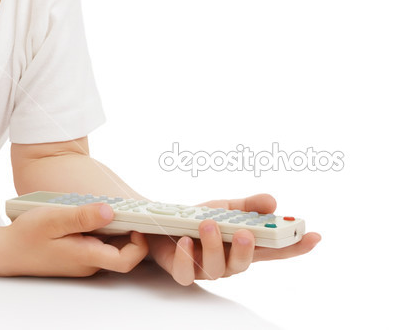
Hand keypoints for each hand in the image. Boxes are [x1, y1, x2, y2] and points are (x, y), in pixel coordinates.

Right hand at [2, 202, 147, 276]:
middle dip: (126, 229)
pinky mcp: (75, 255)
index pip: (126, 260)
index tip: (135, 223)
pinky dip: (96, 228)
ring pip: (108, 245)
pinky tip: (85, 214)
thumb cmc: (27, 236)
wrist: (7, 252)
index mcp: (87, 255)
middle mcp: (89, 261)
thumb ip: (82, 216)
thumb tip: (111, 212)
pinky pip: (95, 243)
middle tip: (120, 207)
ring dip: (109, 227)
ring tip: (100, 207)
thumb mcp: (54, 219)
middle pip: (121, 250)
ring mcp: (82, 259)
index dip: (139, 244)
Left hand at [147, 193, 321, 284]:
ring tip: (207, 224)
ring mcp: (205, 268)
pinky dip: (186, 257)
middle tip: (245, 232)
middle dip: (247, 249)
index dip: (295, 246)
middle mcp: (228, 261)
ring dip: (214, 245)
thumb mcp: (224, 207)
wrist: (160, 225)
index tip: (314, 236)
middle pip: (244, 264)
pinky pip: (186, 273)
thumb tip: (273, 202)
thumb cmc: (197, 219)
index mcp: (243, 246)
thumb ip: (248, 206)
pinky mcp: (182, 271)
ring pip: (217, 268)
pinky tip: (186, 241)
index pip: (274, 250)